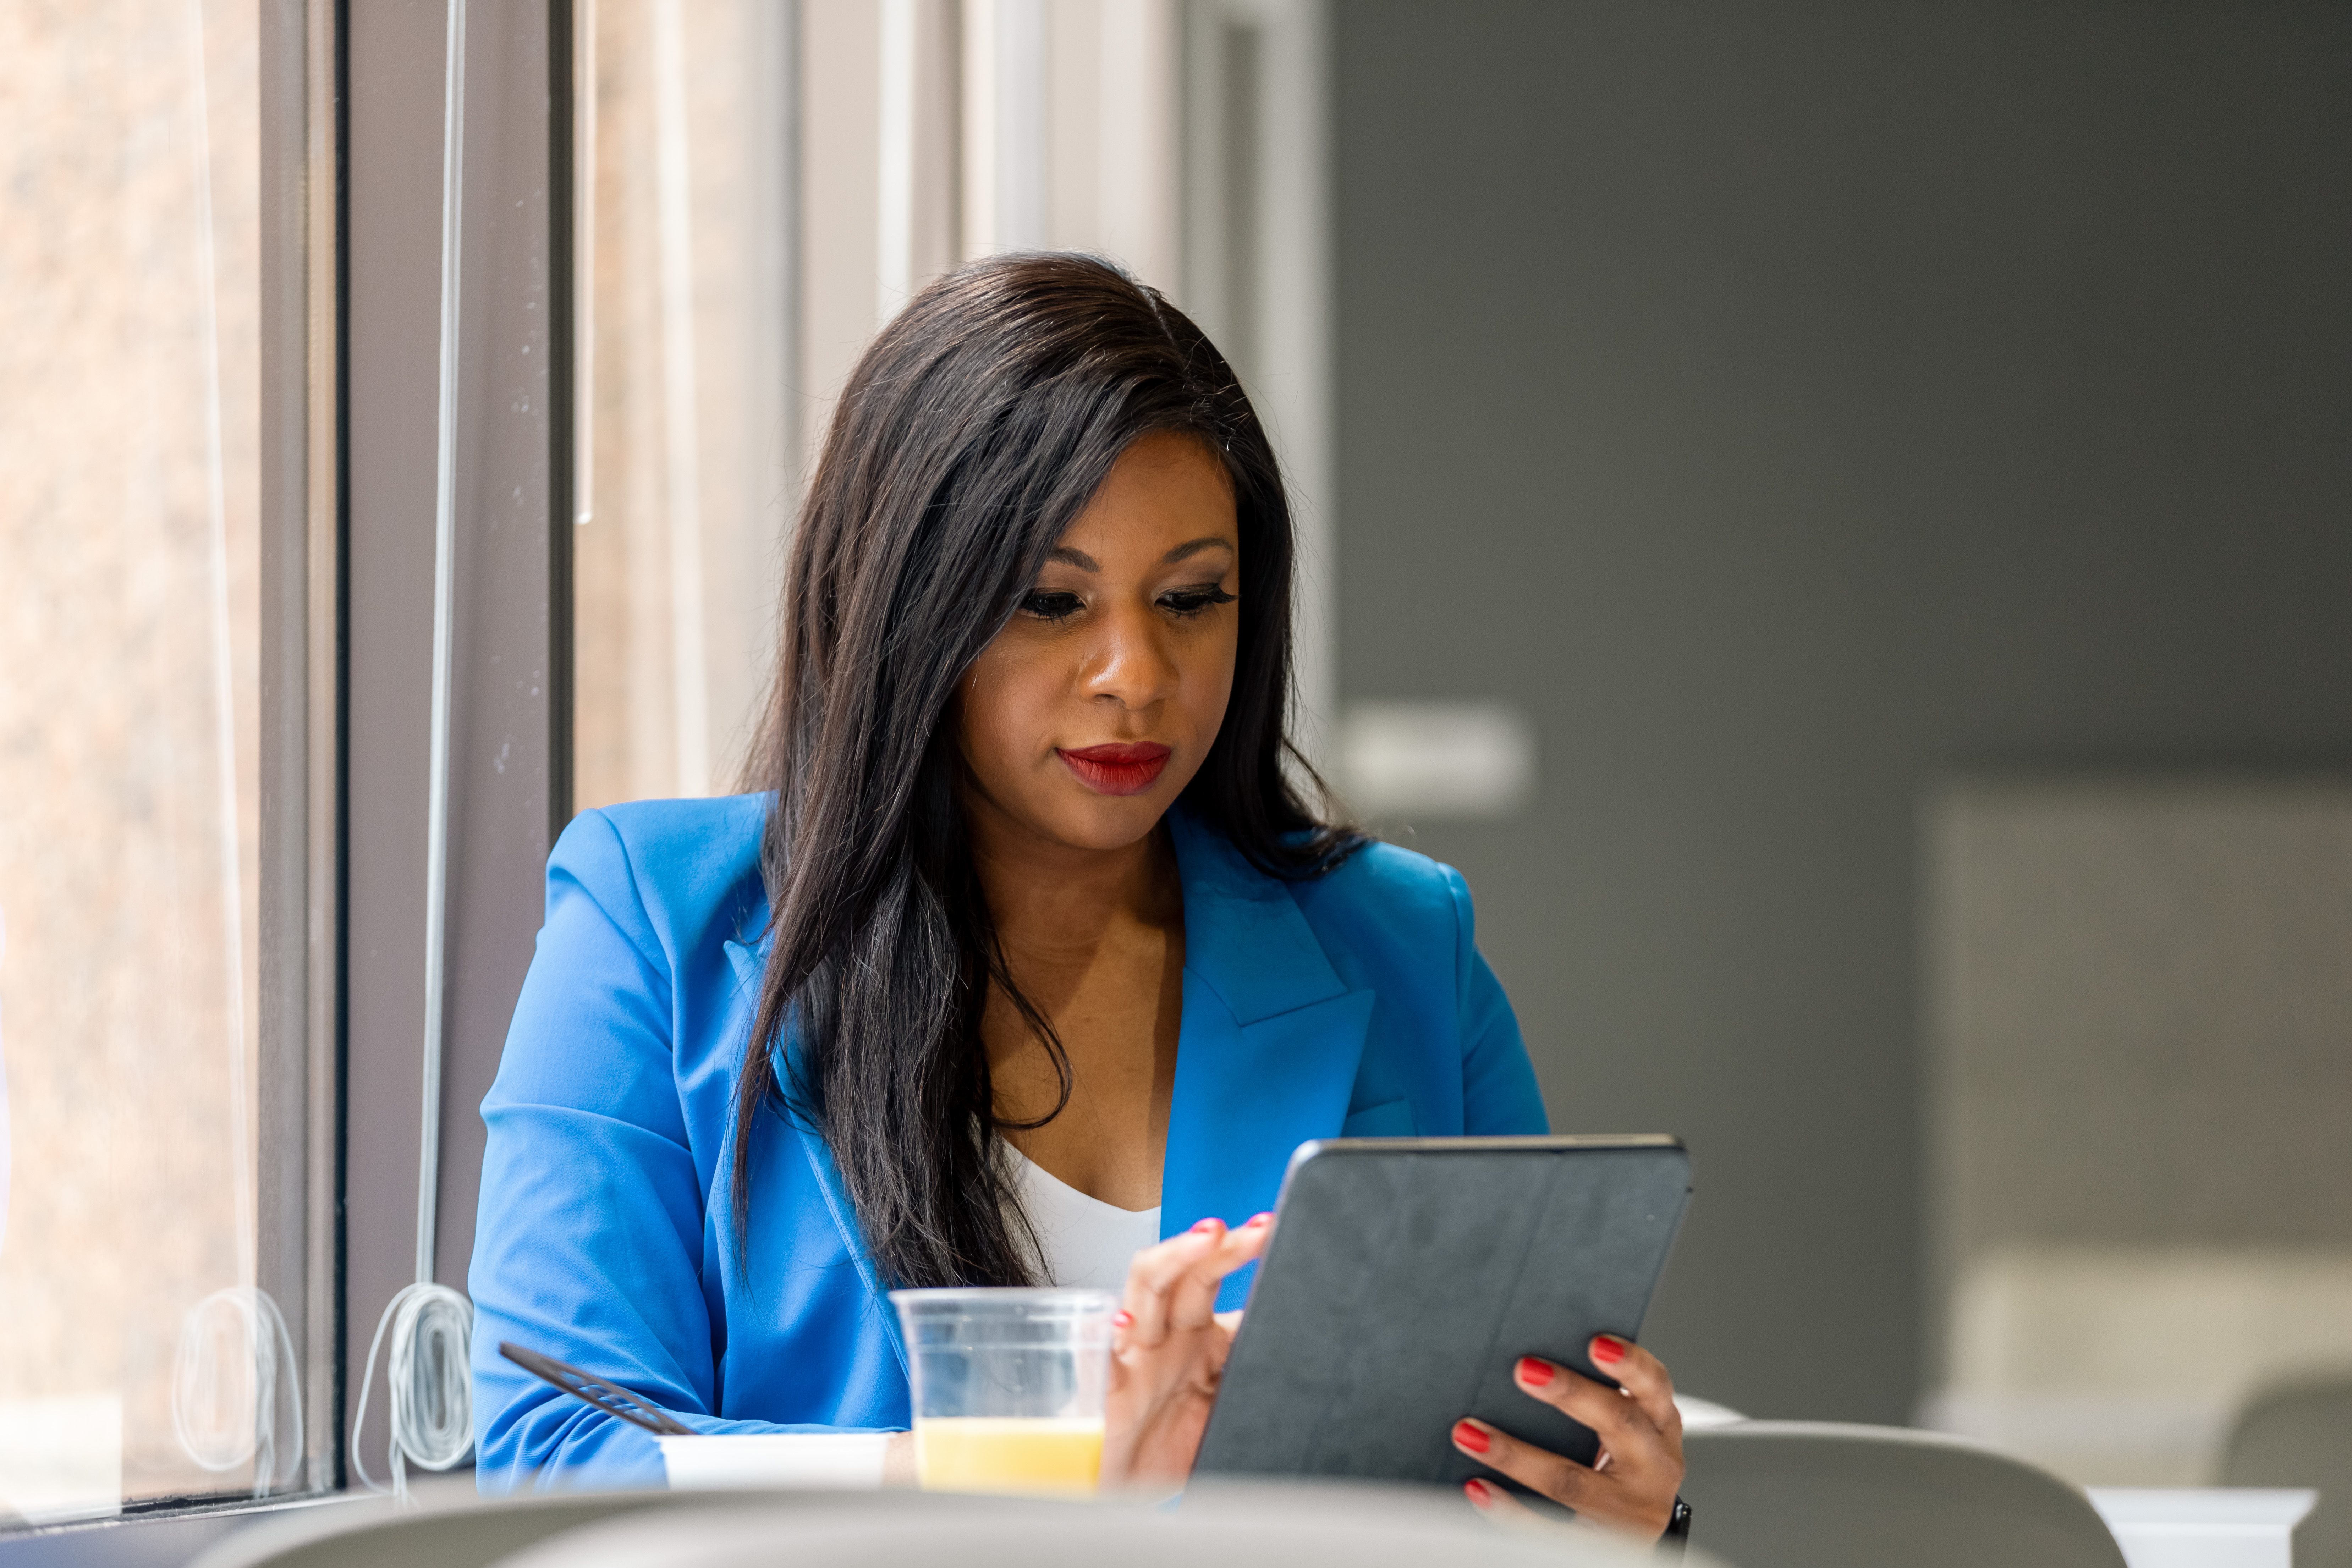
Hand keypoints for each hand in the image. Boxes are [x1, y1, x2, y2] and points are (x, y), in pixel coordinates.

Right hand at [1099, 1213, 1272, 1489]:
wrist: (1126, 1494)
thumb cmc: (1172, 1448)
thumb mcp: (1230, 1408)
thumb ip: (1256, 1377)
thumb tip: (1320, 1362)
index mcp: (1201, 1336)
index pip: (1221, 1279)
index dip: (1247, 1250)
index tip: (1279, 1231)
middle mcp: (1171, 1335)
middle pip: (1192, 1273)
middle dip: (1224, 1245)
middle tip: (1259, 1229)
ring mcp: (1138, 1355)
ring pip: (1149, 1288)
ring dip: (1177, 1257)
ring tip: (1207, 1236)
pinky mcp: (1110, 1387)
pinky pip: (1105, 1356)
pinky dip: (1105, 1337)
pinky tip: (1122, 1325)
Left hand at [1451, 1334, 1684, 1542]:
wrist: (1633, 1537)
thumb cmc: (1623, 1467)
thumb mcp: (1627, 1431)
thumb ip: (1595, 1397)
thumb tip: (1526, 1360)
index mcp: (1660, 1425)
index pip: (1654, 1385)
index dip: (1629, 1363)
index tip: (1596, 1342)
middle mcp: (1655, 1466)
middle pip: (1618, 1423)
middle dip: (1572, 1394)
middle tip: (1523, 1370)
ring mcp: (1631, 1511)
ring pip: (1572, 1480)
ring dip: (1516, 1455)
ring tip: (1470, 1431)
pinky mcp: (1602, 1545)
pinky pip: (1549, 1529)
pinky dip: (1509, 1509)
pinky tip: (1478, 1487)